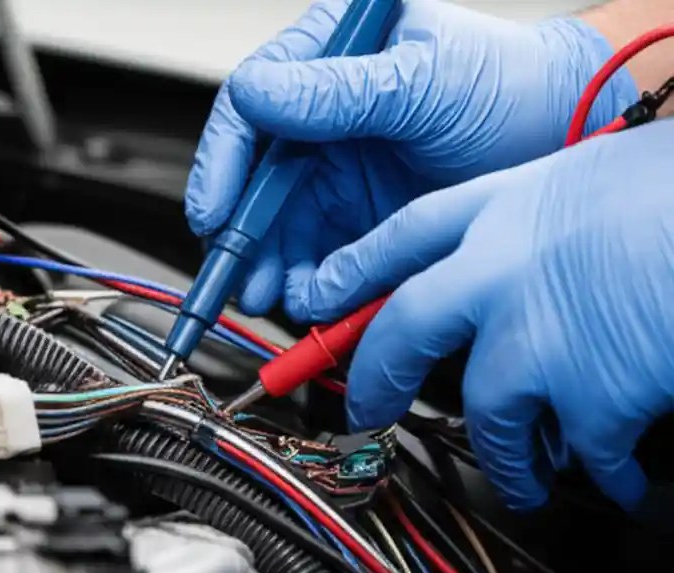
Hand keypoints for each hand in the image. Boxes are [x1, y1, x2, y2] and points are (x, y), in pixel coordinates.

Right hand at [186, 0, 636, 319]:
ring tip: (273, 295)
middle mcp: (320, 114)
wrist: (574, 134)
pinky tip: (309, 297)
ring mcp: (337, 169)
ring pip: (278, 224)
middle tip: (237, 276)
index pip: (251, 109)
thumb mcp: (422, 81)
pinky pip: (316, 254)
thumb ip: (336, 92)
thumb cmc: (511, 84)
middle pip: (255, 177)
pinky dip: (308, 280)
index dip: (224, 164)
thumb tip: (256, 93)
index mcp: (325, 57)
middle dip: (243, 233)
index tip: (216, 214)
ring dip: (270, 264)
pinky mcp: (357, 217)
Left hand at [293, 121, 673, 512]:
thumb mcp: (599, 172)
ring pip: (487, 419)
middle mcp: (498, 274)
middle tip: (365, 413)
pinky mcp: (590, 397)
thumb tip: (543, 253)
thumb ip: (548, 219)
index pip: (402, 238)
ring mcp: (536, 341)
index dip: (354, 272)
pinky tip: (620, 482)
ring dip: (505, 461)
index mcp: (505, 206)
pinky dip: (603, 477)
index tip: (322, 299)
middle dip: (376, 380)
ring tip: (519, 481)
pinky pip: (581, 456)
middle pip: (402, 332)